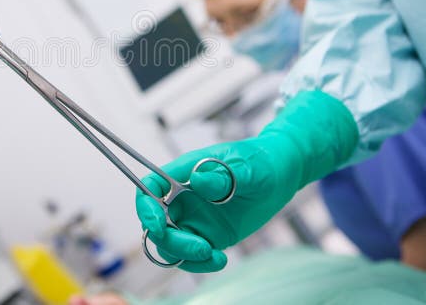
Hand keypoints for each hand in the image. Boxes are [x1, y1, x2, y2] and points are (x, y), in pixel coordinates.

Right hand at [136, 90, 357, 271]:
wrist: (279, 175)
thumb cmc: (259, 161)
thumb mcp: (245, 166)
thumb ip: (222, 175)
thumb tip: (198, 181)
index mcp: (184, 173)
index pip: (150, 187)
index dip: (146, 206)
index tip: (158, 224)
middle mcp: (183, 197)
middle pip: (156, 222)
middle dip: (170, 241)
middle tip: (201, 248)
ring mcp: (193, 218)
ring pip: (170, 243)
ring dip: (184, 256)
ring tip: (214, 255)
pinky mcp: (207, 235)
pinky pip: (190, 256)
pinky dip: (199, 264)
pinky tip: (220, 260)